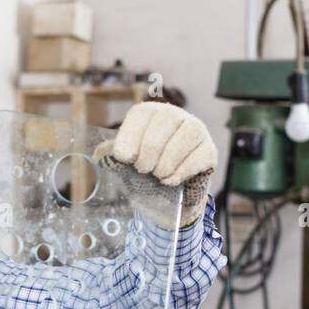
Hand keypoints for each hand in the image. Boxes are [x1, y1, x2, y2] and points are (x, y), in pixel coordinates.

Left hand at [93, 101, 217, 228]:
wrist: (167, 196)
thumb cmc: (143, 172)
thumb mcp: (123, 162)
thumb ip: (108, 154)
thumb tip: (99, 154)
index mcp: (149, 112)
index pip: (139, 116)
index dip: (130, 141)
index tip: (126, 160)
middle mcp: (174, 114)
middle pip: (162, 126)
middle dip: (148, 154)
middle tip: (144, 170)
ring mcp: (195, 130)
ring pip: (182, 139)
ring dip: (165, 164)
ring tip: (158, 176)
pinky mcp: (209, 150)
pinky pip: (197, 157)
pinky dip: (181, 172)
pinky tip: (171, 180)